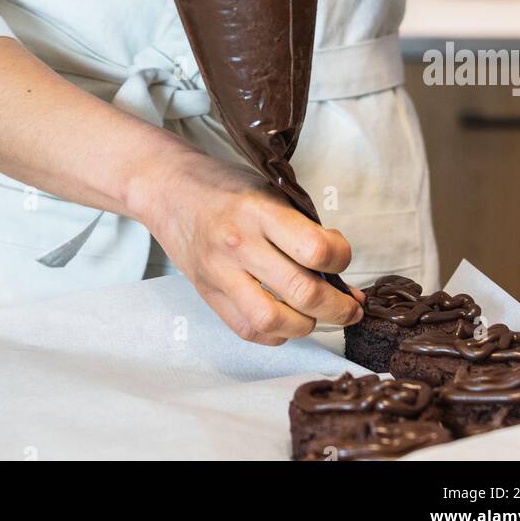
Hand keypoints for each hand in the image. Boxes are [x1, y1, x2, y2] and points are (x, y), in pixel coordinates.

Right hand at [132, 146, 365, 344]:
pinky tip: (288, 320)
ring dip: (309, 325)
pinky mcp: (208, 294)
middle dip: (339, 308)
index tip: (342, 256)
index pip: (315, 249)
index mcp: (259, 211)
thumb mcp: (267, 188)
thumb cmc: (224, 186)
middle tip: (351, 307)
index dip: (342, 258)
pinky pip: (249, 331)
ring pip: (276, 322)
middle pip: (303, 293)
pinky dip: (277, 334)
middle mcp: (239, 245)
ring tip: (319, 316)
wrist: (168, 189)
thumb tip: (338, 269)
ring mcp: (220, 274)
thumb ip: (300, 225)